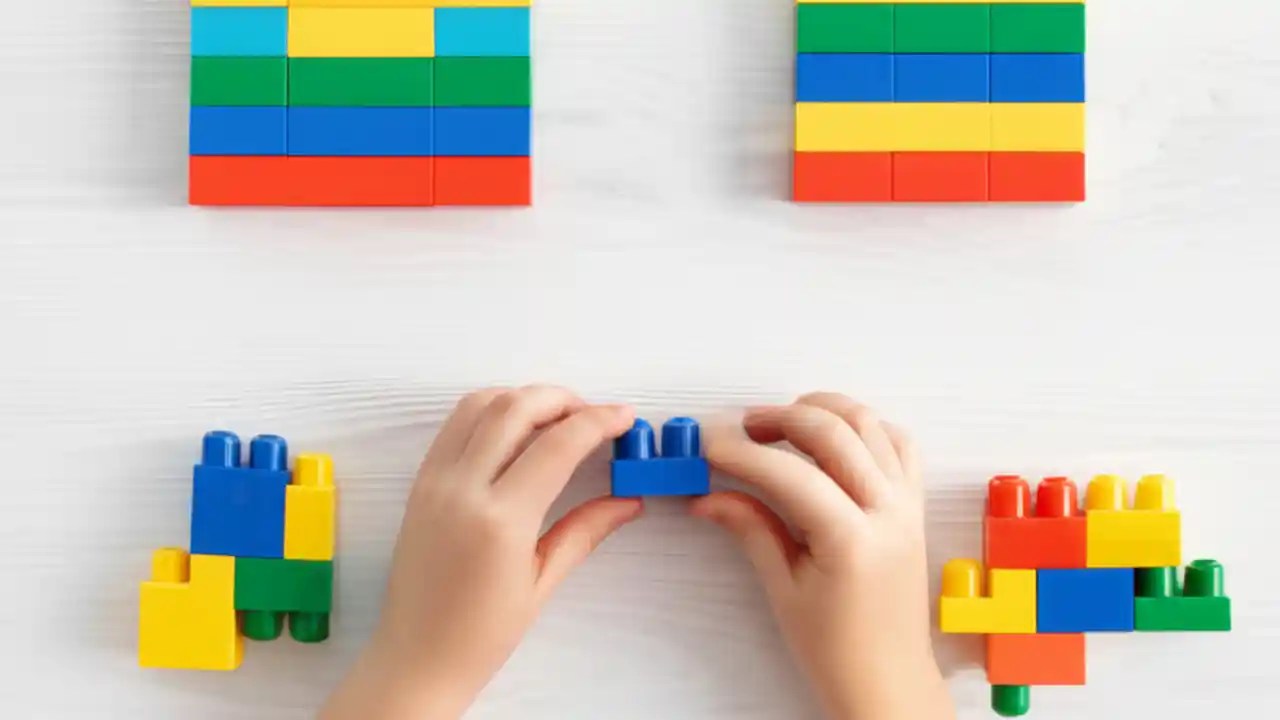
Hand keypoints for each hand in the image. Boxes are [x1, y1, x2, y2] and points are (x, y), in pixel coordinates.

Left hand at [322, 386, 640, 719]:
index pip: (557, 445)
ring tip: (556, 416)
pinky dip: (490, 410)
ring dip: (523, 397)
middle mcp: (462, 490)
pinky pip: (454, 425)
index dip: (597, 421)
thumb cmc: (480, 635)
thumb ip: (585, 531)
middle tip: (593, 414)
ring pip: (479, 404)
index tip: (624, 416)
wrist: (416, 659)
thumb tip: (629, 499)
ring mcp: (434, 482)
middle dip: (562, 398)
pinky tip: (516, 428)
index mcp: (500, 521)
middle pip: (515, 408)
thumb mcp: (542, 583)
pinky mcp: (420, 482)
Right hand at [692, 393, 953, 719]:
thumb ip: (751, 529)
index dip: (744, 454)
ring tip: (782, 423)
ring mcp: (906, 506)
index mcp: (853, 541)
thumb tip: (710, 496)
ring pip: (870, 425)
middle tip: (742, 429)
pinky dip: (865, 427)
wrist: (888, 679)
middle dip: (780, 419)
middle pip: (834, 432)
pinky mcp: (913, 506)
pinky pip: (898, 444)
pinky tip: (833, 436)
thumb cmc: (838, 649)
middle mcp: (888, 514)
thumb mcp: (783, 589)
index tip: (712, 446)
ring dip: (823, 411)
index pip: (791, 473)